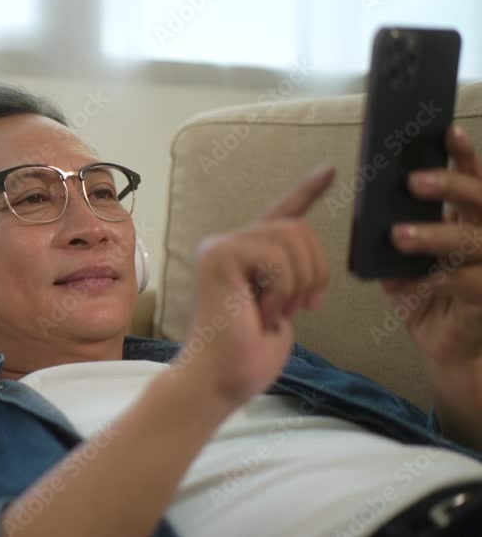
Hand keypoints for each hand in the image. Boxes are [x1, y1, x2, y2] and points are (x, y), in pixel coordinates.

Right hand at [176, 165, 334, 404]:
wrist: (220, 378)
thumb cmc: (247, 355)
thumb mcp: (282, 306)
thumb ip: (290, 275)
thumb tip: (310, 262)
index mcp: (245, 256)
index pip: (281, 214)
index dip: (307, 190)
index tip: (330, 170)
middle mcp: (228, 244)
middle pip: (297, 228)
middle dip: (314, 270)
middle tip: (300, 308)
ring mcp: (220, 247)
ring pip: (290, 238)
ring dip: (298, 283)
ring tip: (276, 311)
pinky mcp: (219, 256)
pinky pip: (275, 256)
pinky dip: (282, 288)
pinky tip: (262, 310)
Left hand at [382, 126, 481, 366]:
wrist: (445, 348)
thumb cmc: (425, 298)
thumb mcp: (401, 263)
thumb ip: (392, 238)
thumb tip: (368, 214)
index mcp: (469, 222)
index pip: (473, 180)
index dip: (463, 155)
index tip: (446, 131)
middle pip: (481, 200)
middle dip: (449, 186)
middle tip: (412, 180)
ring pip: (473, 241)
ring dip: (436, 235)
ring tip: (399, 234)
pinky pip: (470, 284)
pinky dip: (442, 280)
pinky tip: (419, 280)